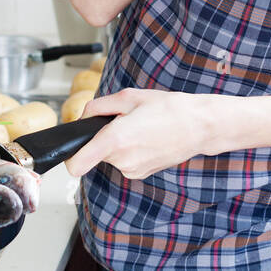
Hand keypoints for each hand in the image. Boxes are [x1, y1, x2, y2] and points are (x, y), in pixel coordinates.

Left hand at [63, 87, 216, 179]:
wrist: (200, 126)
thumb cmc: (169, 109)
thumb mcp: (128, 97)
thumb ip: (98, 106)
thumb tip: (83, 117)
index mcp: (115, 140)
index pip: (76, 164)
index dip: (70, 156)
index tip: (74, 146)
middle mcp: (122, 160)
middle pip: (95, 153)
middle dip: (102, 138)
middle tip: (123, 122)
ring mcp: (133, 170)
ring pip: (111, 157)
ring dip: (118, 144)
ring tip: (140, 128)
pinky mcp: (142, 173)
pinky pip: (125, 161)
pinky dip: (130, 150)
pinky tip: (147, 138)